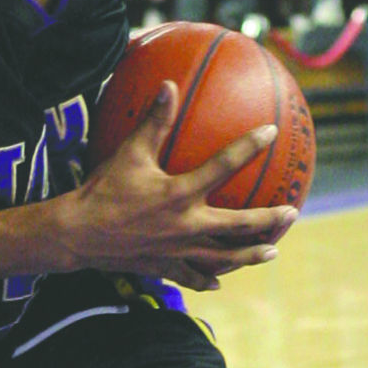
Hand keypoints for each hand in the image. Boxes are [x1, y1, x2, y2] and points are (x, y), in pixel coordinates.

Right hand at [69, 82, 297, 290]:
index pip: (224, 165)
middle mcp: (186, 226)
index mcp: (180, 194)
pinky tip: (218, 281)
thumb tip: (168, 85)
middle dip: (268, 221)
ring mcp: (177, 251)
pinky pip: (192, 276)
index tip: (271, 133)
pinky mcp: (163, 267)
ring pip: (223, 258)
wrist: (76, 235)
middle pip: (238, 226)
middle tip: (291, 214)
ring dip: (250, 255)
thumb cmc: (102, 191)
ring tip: (271, 252)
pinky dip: (207, 278)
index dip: (249, 146)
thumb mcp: (129, 152)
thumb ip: (153, 121)